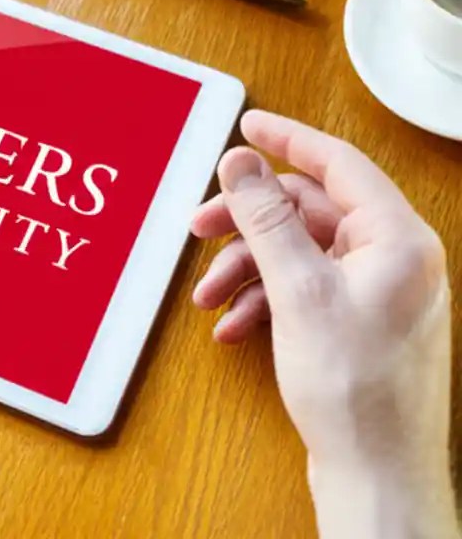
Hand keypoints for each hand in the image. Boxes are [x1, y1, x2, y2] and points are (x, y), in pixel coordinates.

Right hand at [190, 110, 455, 535]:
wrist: (377, 471)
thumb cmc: (354, 388)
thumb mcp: (297, 291)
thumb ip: (266, 219)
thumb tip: (241, 162)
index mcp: (396, 238)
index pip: (338, 164)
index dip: (287, 140)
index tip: (246, 124)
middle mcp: (394, 259)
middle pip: (309, 211)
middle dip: (248, 222)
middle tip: (198, 227)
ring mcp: (378, 293)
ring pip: (299, 253)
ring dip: (247, 268)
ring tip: (208, 296)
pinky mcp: (359, 324)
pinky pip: (303, 290)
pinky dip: (263, 300)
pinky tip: (233, 326)